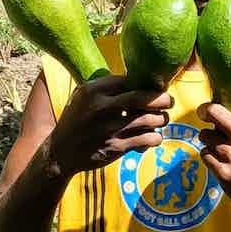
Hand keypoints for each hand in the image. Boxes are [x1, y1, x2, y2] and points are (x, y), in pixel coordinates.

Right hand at [48, 75, 171, 176]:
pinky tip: (152, 137)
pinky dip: (155, 138)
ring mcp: (111, 128)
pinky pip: (148, 139)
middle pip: (145, 98)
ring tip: (161, 120)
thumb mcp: (82, 96)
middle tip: (169, 101)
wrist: (61, 152)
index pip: (130, 80)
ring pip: (151, 119)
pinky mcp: (117, 147)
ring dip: (162, 119)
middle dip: (163, 99)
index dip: (146, 84)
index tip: (155, 88)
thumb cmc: (76, 120)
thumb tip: (136, 79)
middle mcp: (102, 107)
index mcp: (93, 91)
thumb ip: (105, 86)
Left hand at [197, 101, 230, 221]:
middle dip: (206, 110)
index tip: (224, 100)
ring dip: (207, 138)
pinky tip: (217, 160)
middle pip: (216, 111)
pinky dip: (208, 156)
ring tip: (213, 143)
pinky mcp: (223, 171)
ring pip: (205, 135)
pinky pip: (205, 154)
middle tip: (203, 112)